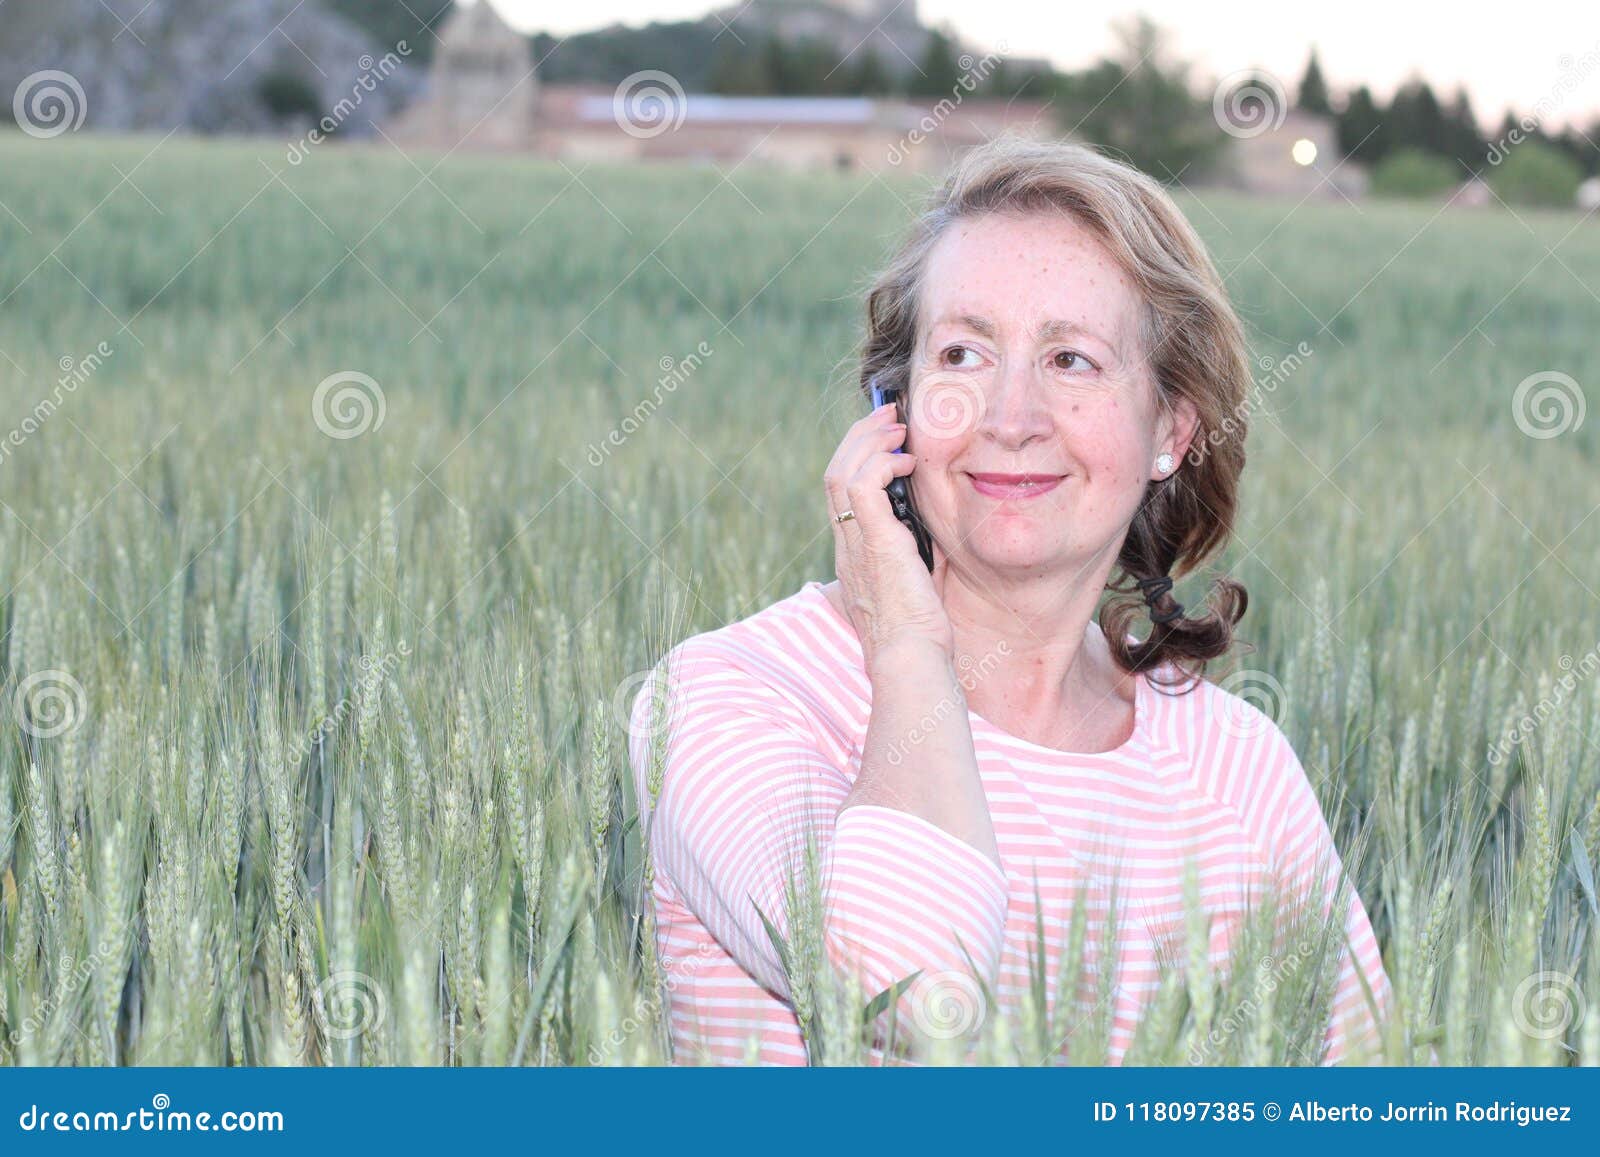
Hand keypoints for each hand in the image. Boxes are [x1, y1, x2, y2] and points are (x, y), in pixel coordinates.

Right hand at [824, 400, 953, 667]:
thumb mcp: (918, 582)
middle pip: (835, 471)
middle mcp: (846, 544)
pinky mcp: (873, 540)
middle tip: (890, 414)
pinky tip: (908, 461)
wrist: (911, 659)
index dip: (861, 456)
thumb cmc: (920, 634)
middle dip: (862, 435)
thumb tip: (938, 531)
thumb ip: (918, 553)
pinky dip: (882, 462)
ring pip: (841, 470)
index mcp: (854, 553)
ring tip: (899, 427)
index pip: (842, 491)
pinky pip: (861, 484)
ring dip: (870, 440)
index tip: (888, 438)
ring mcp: (855, 542)